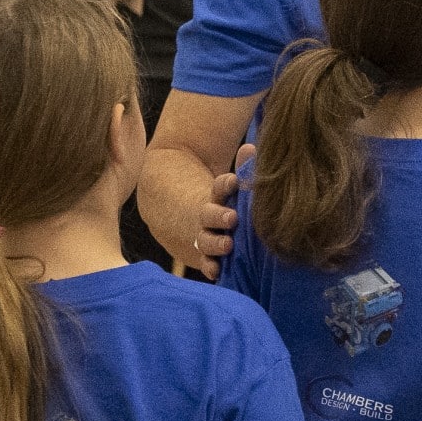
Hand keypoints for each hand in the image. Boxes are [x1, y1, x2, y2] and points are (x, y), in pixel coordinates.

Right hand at [183, 142, 255, 277]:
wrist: (169, 212)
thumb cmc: (216, 198)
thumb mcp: (226, 183)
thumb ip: (242, 167)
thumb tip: (252, 148)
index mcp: (213, 196)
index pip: (219, 187)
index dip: (226, 184)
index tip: (233, 181)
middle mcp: (205, 217)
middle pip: (210, 215)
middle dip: (220, 216)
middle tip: (231, 217)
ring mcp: (201, 238)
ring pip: (206, 241)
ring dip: (216, 244)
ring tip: (227, 244)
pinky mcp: (202, 256)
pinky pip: (204, 263)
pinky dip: (209, 267)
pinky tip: (216, 271)